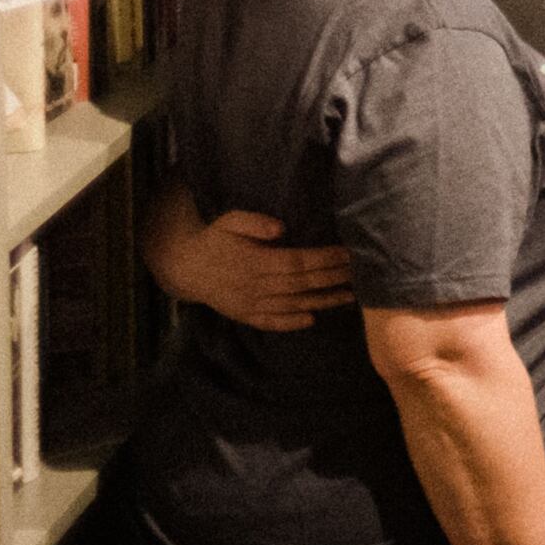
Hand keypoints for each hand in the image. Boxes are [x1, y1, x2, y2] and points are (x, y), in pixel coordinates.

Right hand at [167, 208, 352, 332]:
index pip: (296, 262)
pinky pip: (270, 322)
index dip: (324, 259)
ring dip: (322, 302)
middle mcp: (254, 285)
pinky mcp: (244, 315)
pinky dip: (290, 323)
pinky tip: (312, 320)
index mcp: (254, 261)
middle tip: (360, 274)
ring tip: (350, 297)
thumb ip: (254, 222)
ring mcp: (249, 303)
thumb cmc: (213, 239)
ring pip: (291, 304)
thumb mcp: (229, 222)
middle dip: (332, 278)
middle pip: (300, 284)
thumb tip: (280, 228)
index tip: (348, 254)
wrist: (184, 268)